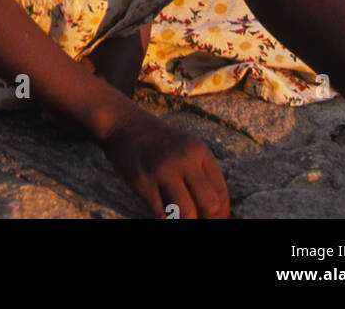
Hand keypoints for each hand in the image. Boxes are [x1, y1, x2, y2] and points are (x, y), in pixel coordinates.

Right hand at [97, 104, 229, 218]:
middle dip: (207, 220)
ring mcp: (163, 169)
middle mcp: (184, 158)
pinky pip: (162, 214)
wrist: (123, 123)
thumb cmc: (157, 142)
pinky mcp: (143, 181)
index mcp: (199, 150)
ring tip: (180, 216)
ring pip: (188, 214)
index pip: (221, 192)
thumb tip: (215, 212)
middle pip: (210, 205)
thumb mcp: (184, 148)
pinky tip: (163, 211)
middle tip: (196, 219)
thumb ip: (200, 173)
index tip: (213, 220)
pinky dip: (165, 218)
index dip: (221, 214)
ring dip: (185, 221)